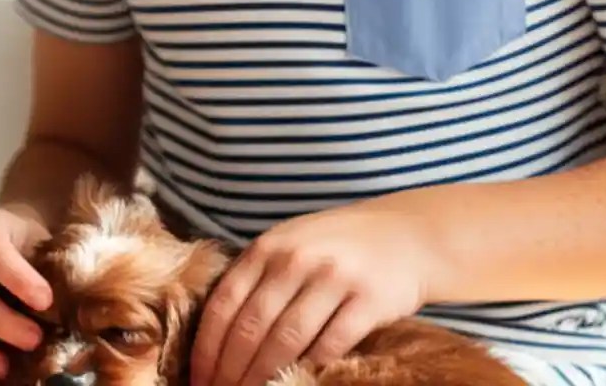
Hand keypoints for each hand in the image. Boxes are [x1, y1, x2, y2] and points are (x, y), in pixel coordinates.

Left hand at [190, 207, 433, 385]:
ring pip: (286, 340)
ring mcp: (333, 278)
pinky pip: (331, 344)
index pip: (223, 304)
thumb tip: (216, 334)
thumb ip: (256, 276)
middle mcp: (295, 259)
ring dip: (263, 377)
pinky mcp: (368, 299)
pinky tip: (298, 384)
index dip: (207, 348)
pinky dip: (310, 369)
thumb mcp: (290, 244)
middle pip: (251, 328)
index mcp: (267, 248)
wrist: (407, 234)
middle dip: (230, 370)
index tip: (198, 378)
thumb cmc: (337, 246)